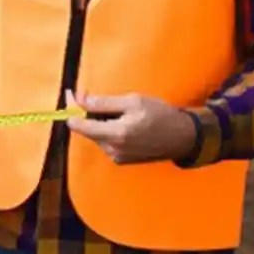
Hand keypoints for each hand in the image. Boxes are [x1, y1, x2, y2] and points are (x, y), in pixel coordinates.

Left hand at [64, 89, 196, 164]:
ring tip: (114, 109)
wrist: (182, 137)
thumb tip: (79, 99)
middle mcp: (112, 150)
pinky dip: (105, 129)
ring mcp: (116, 157)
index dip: (71, 108)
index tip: (71, 94)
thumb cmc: (160, 115)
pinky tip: (119, 121)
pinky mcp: (121, 160)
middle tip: (87, 94)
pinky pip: (105, 141)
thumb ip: (103, 103)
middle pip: (86, 130)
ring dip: (96, 121)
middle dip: (84, 112)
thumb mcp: (132, 101)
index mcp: (115, 135)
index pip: (78, 125)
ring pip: (95, 135)